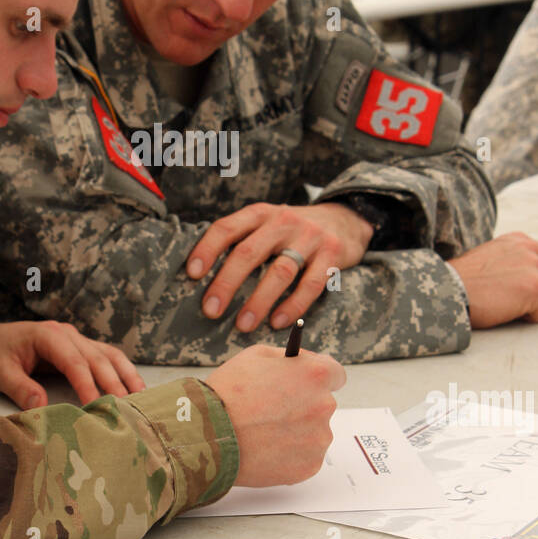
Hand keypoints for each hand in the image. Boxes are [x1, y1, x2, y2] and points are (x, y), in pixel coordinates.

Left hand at [0, 321, 145, 409]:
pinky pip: (106, 357)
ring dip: (126, 375)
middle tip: (127, 408)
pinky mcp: (80, 348)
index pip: (74, 361)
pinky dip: (121, 372)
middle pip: (97, 358)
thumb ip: (20, 388)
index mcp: (48, 335)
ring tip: (141, 397)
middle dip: (114, 383)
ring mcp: (76, 339)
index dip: (87, 385)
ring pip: (109, 355)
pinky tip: (133, 388)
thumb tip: (42, 408)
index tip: (96, 407)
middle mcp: (67, 333)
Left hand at [187, 201, 373, 332]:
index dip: (207, 249)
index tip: (191, 274)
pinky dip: (292, 306)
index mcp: (260, 214)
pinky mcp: (332, 255)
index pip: (227, 228)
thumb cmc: (293, 231)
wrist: (345, 219)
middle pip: (249, 252)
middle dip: (227, 283)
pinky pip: (310, 285)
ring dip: (258, 301)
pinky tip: (277, 322)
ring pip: (280, 271)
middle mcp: (283, 221)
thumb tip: (202, 276)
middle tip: (211, 311)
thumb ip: (242, 240)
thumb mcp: (267, 224)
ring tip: (242, 325)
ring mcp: (310, 237)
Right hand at [206, 345, 345, 486]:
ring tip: (264, 431)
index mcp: (316, 375)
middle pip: (322, 404)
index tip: (305, 383)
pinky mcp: (309, 466)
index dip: (317, 378)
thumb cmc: (228, 393)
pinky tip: (266, 448)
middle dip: (303, 405)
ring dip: (297, 430)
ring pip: (314, 432)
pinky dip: (290, 454)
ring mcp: (318, 439)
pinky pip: (305, 456)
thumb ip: (289, 358)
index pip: (336, 374)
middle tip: (273, 410)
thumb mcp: (257, 356)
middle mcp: (324, 406)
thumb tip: (303, 362)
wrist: (209, 436)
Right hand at [448, 232, 537, 327]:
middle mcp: (532, 249)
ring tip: (504, 302)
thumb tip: (536, 280)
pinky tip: (504, 308)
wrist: (447, 289)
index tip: (529, 290)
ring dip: (531, 309)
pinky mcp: (536, 288)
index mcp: (521, 241)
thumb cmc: (463, 281)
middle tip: (506, 299)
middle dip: (536, 298)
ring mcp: (536, 267)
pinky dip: (525, 319)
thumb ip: (516, 262)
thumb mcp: (492, 258)